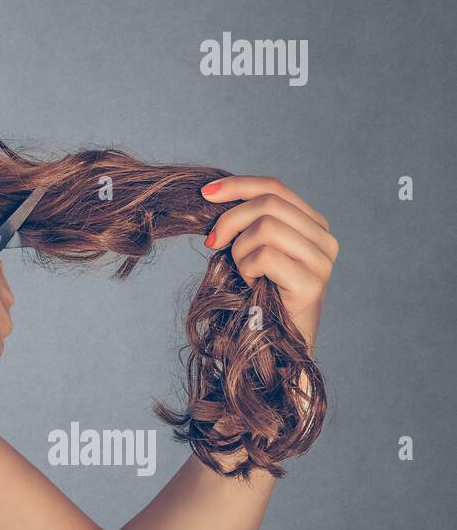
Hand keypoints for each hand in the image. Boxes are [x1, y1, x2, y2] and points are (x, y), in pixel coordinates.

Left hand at [201, 175, 338, 355]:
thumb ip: (246, 222)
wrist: (276, 345)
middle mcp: (324, 239)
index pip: (274, 187)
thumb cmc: (257, 296)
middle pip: (268, 203)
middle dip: (229, 219)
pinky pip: (265, 256)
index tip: (205, 193)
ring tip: (243, 271)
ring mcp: (322, 261)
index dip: (237, 185)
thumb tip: (211, 193)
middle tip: (213, 243)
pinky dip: (247, 268)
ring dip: (240, 249)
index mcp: (312, 225)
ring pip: (267, 227)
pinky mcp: (312, 283)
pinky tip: (252, 284)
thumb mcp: (251, 249)